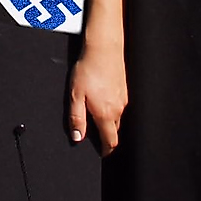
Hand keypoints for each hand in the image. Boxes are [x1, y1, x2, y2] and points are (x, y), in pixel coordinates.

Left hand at [68, 40, 126, 155]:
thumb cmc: (88, 69)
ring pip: (118, 117)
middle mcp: (118, 109)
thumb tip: (78, 137)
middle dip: (106, 136)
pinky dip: (113, 108)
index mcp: (106, 114)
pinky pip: (120, 105)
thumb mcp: (76, 95)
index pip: (110, 141)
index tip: (102, 153)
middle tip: (96, 135)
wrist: (104, 47)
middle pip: (114, 131)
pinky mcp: (125, 88)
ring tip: (97, 114)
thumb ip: (77, 119)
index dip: (106, 150)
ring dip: (109, 121)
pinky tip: (103, 98)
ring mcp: (124, 98)